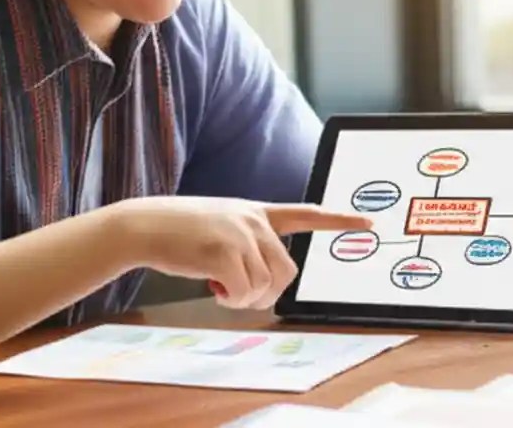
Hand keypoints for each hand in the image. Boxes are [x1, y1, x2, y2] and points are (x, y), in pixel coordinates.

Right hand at [113, 196, 369, 309]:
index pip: (306, 214)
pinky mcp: (223, 252)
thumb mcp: (222, 226)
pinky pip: (245, 291)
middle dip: (268, 292)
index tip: (367, 223)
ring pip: (267, 285)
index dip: (338, 220)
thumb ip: (248, 244)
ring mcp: (240, 234)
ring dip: (246, 298)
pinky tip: (212, 287)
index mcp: (257, 212)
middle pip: (288, 270)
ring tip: (221, 287)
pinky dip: (231, 299)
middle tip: (239, 293)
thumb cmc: (180, 233)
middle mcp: (254, 220)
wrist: (144, 225)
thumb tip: (263, 284)